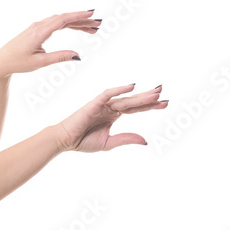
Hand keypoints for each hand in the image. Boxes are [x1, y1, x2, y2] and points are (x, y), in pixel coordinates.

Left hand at [0, 9, 100, 77]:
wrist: (1, 62)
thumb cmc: (18, 63)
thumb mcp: (40, 63)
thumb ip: (59, 58)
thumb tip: (78, 56)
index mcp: (39, 32)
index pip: (63, 20)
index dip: (78, 16)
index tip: (92, 13)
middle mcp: (39, 26)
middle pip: (65, 19)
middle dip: (82, 20)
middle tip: (98, 25)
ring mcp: (38, 27)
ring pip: (61, 21)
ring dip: (76, 23)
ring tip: (91, 28)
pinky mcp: (37, 30)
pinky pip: (55, 24)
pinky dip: (67, 24)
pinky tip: (76, 27)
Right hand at [53, 83, 167, 152]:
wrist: (65, 141)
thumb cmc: (83, 142)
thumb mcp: (109, 143)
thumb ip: (126, 139)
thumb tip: (145, 140)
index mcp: (114, 115)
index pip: (136, 108)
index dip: (150, 106)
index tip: (165, 104)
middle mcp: (111, 108)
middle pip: (134, 101)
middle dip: (149, 98)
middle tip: (164, 95)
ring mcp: (103, 104)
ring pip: (125, 99)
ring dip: (140, 96)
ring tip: (155, 94)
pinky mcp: (94, 104)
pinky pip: (108, 94)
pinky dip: (119, 90)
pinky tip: (131, 87)